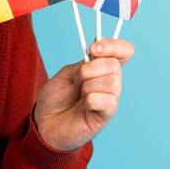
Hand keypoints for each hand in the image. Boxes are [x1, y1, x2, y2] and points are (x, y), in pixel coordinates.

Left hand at [33, 37, 133, 151]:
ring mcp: (110, 98)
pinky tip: (84, 107)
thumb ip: (84, 63)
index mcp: (102, 68)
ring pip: (111, 82)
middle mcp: (111, 82)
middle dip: (89, 69)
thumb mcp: (67, 73)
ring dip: (88, 86)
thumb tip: (98, 54)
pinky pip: (107, 100)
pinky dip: (91, 100)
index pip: (124, 51)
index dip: (114, 46)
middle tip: (76, 81)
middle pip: (114, 65)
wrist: (45, 122)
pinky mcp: (107, 115)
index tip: (93, 49)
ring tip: (79, 96)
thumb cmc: (56, 99)